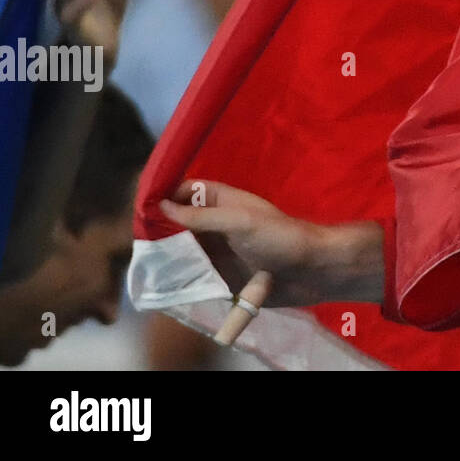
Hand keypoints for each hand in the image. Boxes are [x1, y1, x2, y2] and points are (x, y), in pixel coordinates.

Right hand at [159, 181, 382, 306]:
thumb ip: (203, 216)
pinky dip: (173, 278)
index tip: (137, 205)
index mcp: (222, 201)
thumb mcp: (241, 221)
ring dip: (162, 255)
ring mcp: (215, 251)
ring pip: (179, 249)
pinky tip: (157, 283)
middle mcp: (214, 224)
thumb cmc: (280, 237)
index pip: (184, 191)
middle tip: (133, 240)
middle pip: (176, 221)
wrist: (310, 272)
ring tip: (141, 263)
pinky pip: (189, 275)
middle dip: (155, 228)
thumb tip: (161, 207)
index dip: (162, 194)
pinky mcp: (218, 277)